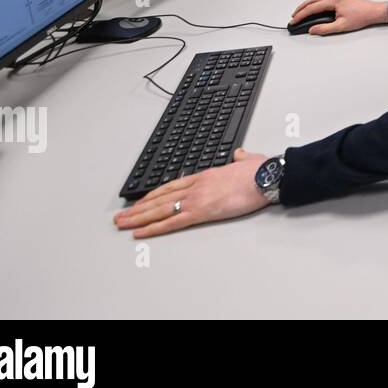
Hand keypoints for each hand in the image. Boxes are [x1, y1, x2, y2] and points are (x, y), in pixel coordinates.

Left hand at [113, 149, 267, 238]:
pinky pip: (172, 222)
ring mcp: (196, 198)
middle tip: (122, 215)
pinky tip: (141, 232)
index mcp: (205, 176)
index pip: (172, 186)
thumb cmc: (259, 170)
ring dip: (138, 217)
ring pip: (160, 209)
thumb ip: (240, 158)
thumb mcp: (248, 160)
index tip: (141, 201)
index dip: (153, 194)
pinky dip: (154, 227)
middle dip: (138, 208)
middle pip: (160, 198)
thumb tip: (240, 155)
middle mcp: (195, 186)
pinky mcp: (201, 211)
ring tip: (122, 223)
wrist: (264, 176)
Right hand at [291, 0, 387, 33]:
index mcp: (334, 1)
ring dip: (308, 5)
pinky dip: (315, 3)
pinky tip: (314, 9)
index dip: (301, 15)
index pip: (312, 7)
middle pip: (312, 0)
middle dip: (301, 8)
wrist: (374, 12)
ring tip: (301, 13)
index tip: (294, 20)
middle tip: (294, 16)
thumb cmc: (362, 17)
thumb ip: (325, 29)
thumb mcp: (342, 26)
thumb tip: (313, 30)